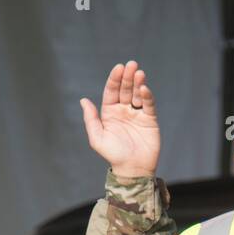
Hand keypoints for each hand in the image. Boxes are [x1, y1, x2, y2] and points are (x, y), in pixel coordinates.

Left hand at [79, 61, 159, 178]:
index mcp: (109, 112)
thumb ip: (90, 119)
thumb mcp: (97, 138)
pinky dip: (147, 96)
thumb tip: (83, 100)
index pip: (112, 91)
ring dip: (138, 83)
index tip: (119, 68)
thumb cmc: (113, 155)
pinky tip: (145, 89)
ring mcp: (137, 114)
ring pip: (137, 94)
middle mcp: (123, 110)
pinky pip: (149, 105)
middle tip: (132, 65)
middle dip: (128, 77)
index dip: (115, 79)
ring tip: (139, 73)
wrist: (133, 170)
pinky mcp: (150, 120)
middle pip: (125, 89)